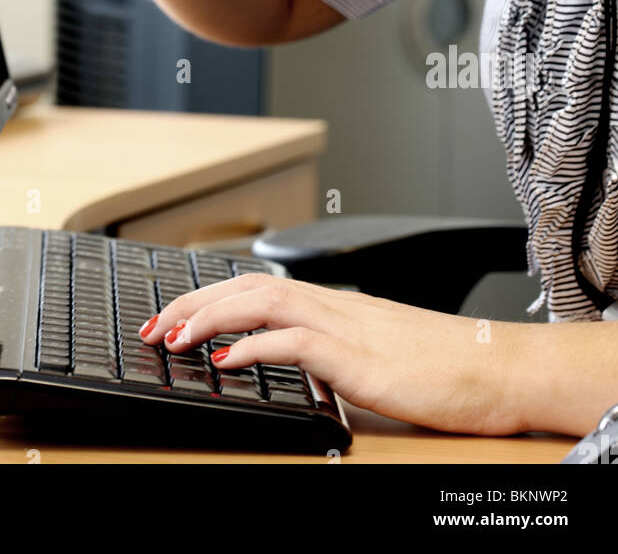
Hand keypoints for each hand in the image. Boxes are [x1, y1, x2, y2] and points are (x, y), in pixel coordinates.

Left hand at [139, 272, 525, 434]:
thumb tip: (305, 367)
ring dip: (209, 317)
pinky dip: (251, 345)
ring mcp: (346, 324)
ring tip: (173, 338)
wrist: (502, 367)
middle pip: (246, 287)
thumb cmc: (451, 367)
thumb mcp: (381, 357)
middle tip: (154, 326)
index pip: (259, 288)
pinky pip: (293, 340)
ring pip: (260, 301)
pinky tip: (225, 358)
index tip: (175, 317)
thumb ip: (340, 354)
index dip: (211, 299)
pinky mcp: (358, 354)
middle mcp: (336, 304)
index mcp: (338, 304)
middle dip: (192, 303)